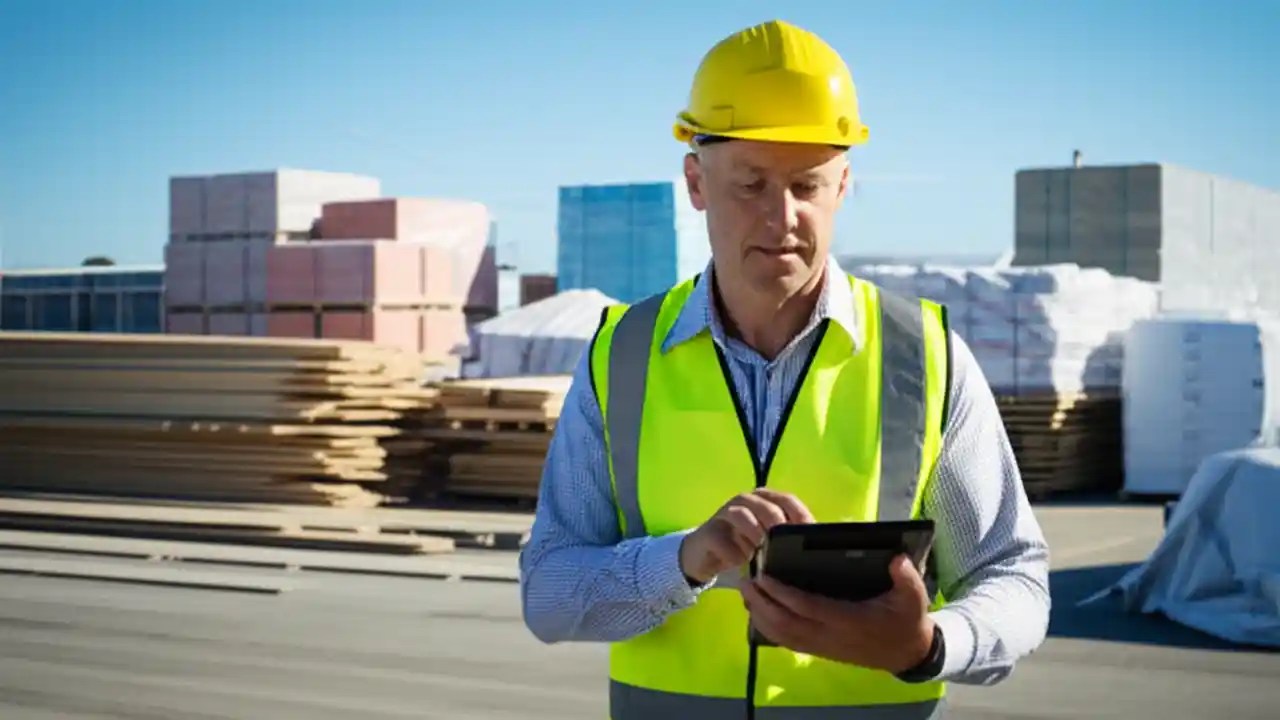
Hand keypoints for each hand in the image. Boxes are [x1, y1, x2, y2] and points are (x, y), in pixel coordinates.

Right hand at [679, 489, 814, 584]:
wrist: (707, 555)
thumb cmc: (745, 547)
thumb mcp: (769, 543)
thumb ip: (788, 540)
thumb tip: (814, 547)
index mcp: (766, 500)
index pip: (788, 500)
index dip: (800, 516)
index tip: (809, 536)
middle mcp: (747, 501)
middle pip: (767, 506)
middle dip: (778, 527)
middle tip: (786, 549)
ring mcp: (725, 514)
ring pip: (742, 515)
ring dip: (755, 534)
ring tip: (763, 553)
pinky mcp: (708, 532)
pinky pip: (721, 538)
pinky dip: (733, 551)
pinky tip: (740, 563)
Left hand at [741, 554, 935, 674]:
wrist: (908, 653)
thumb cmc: (907, 620)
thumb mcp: (914, 597)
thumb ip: (907, 577)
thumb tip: (896, 558)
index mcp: (849, 620)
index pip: (807, 607)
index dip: (783, 594)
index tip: (764, 576)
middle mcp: (831, 636)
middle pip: (786, 623)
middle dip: (761, 603)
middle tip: (745, 581)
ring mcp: (824, 646)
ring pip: (783, 636)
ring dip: (760, 615)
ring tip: (745, 593)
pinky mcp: (821, 650)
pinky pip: (789, 642)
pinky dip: (769, 628)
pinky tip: (758, 612)